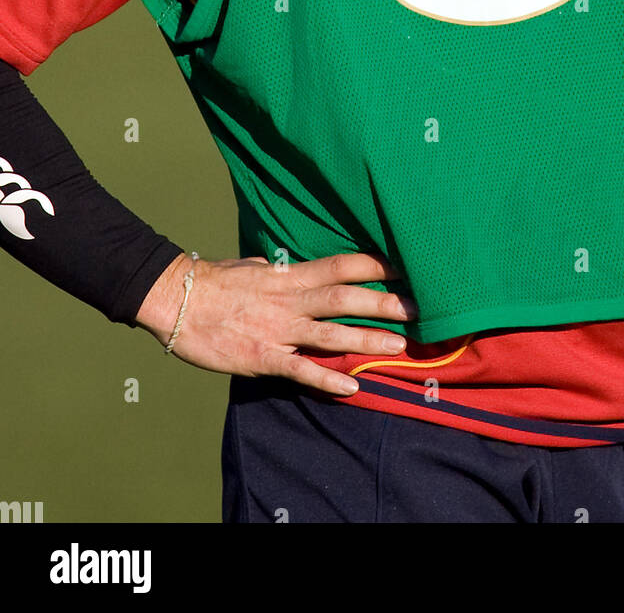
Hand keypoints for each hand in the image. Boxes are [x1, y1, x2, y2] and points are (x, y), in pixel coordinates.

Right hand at [135, 250, 416, 395]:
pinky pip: (299, 370)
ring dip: (366, 340)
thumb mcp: (254, 266)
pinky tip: (351, 386)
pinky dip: (326, 378)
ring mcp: (277, 329)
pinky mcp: (262, 357)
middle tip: (419, 308)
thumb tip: (293, 265)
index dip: (375, 264)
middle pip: (345, 297)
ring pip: (330, 334)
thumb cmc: (215, 282)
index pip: (341, 265)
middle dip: (383, 302)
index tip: (407, 265)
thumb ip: (281, 269)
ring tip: (399, 347)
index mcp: (289, 275)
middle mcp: (289, 300)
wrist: (176, 301)